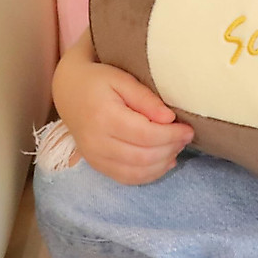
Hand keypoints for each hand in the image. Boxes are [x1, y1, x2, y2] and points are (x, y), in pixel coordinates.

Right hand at [52, 30, 194, 184]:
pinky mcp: (96, 165)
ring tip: (177, 147)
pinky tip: (164, 162)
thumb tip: (169, 119)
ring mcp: (94, 157)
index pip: (145, 135)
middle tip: (187, 137)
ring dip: (162, 163)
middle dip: (170, 149)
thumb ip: (145, 99)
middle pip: (142, 156)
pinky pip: (125, 178)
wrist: (69, 91)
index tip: (188, 129)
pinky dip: (148, 175)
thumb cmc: (99, 80)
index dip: (171, 135)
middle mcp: (97, 142)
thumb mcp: (122, 79)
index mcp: (104, 117)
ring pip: (135, 172)